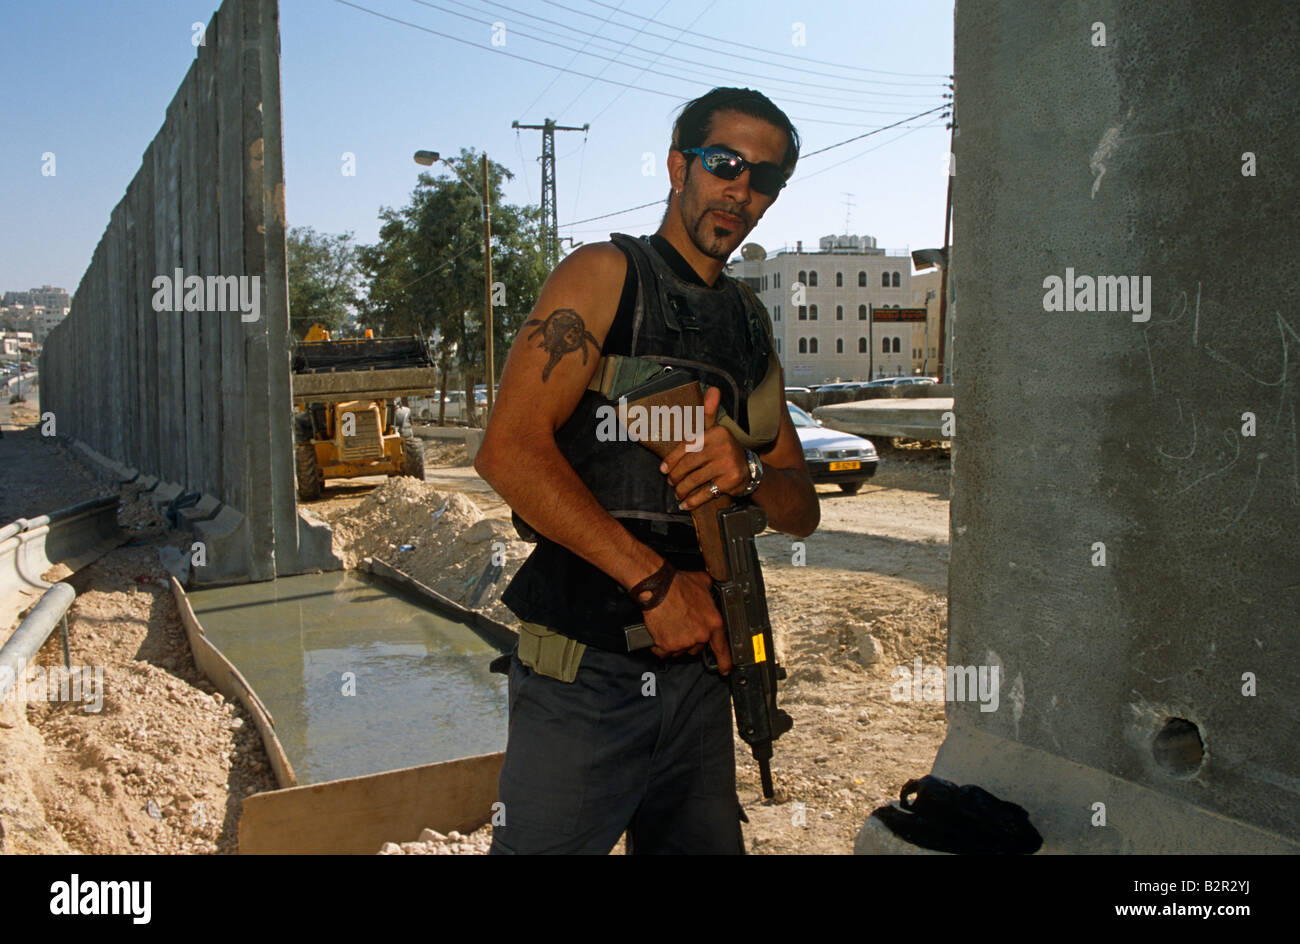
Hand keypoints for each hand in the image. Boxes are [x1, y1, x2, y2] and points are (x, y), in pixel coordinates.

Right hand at [640, 568, 731, 674]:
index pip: (722, 647)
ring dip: (675, 642)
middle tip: (681, 625)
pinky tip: (660, 631)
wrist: (657, 587)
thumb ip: (708, 593)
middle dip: (690, 639)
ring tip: (669, 624)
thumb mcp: (702, 582)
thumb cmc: (677, 584)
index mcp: (713, 622)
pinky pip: (663, 651)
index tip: (724, 669)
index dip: (724, 661)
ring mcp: (685, 642)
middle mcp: (701, 635)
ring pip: (680, 650)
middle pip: (697, 647)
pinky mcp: (668, 645)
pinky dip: (660, 645)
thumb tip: (708, 591)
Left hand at [659, 386, 749, 510]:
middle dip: (677, 475)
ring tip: (678, 493)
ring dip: (683, 489)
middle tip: (671, 482)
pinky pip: (706, 492)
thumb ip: (709, 413)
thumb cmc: (724, 450)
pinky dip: (694, 500)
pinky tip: (686, 504)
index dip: (673, 458)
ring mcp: (728, 464)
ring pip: (696, 479)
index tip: (663, 470)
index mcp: (716, 432)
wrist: (749, 470)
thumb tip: (713, 389)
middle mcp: (723, 446)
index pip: (688, 445)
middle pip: (690, 463)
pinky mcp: (731, 481)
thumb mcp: (717, 430)